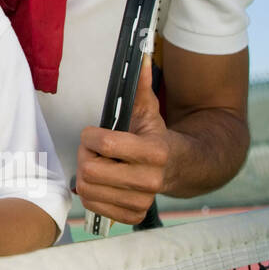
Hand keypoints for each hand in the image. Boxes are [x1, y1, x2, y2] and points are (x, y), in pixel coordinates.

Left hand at [76, 59, 172, 224]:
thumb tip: (142, 54)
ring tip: (97, 165)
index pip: (105, 145)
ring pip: (88, 189)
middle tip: (91, 150)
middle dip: (85, 156)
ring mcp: (142, 201)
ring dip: (85, 175)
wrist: (183, 168)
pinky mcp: (133, 215)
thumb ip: (140, 85)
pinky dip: (91, 194)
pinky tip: (102, 182)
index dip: (90, 136)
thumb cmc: (157, 137)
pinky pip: (94, 206)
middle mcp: (150, 180)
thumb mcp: (149, 111)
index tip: (92, 133)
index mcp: (155, 152)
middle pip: (90, 170)